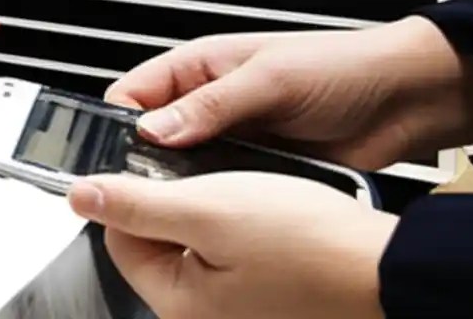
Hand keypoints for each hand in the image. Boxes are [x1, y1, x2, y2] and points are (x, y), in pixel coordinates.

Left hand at [69, 172, 397, 318]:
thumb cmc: (312, 245)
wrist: (392, 269)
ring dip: (221, 212)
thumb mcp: (209, 208)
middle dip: (186, 202)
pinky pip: (240, 258)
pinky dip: (251, 230)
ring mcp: (241, 312)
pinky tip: (277, 217)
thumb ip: (136, 203)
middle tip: (221, 183)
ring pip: (204, 245)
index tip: (164, 168)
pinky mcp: (272, 303)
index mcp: (178, 305)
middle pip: (162, 242)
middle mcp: (205, 318)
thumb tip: (81, 195)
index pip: (121, 237)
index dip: (138, 192)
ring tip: (255, 199)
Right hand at [108, 17, 472, 169]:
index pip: (135, 92)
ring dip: (180, 182)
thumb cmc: (343, 66)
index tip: (116, 152)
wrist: (404, 100)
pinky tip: (215, 208)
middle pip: (151, 135)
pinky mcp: (256, 171)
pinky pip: (219, 189)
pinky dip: (213, 199)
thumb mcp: (270, 80)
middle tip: (146, 184)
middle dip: (143, 159)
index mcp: (201, 65)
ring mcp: (233, 139)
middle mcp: (210, 102)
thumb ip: (210, 105)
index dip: (120, 121)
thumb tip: (154, 128)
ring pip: (182, 167)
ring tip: (182, 198)